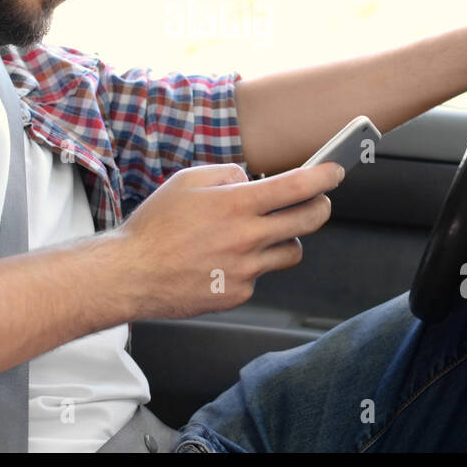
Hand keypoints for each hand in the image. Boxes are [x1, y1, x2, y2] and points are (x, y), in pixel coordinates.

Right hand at [111, 162, 343, 319]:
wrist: (131, 274)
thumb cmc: (155, 225)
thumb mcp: (187, 181)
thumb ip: (228, 175)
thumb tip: (253, 182)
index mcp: (236, 204)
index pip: (297, 186)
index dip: (324, 177)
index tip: (335, 172)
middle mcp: (247, 237)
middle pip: (309, 221)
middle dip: (321, 207)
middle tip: (319, 202)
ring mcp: (245, 269)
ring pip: (291, 252)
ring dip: (286, 239)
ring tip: (263, 234)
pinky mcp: (238, 293)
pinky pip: (260, 275)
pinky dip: (252, 265)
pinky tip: (225, 260)